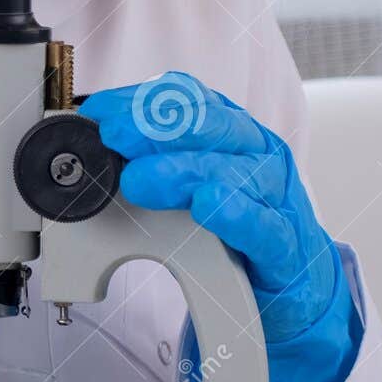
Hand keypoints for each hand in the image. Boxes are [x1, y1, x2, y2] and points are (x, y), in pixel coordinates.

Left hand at [78, 71, 362, 381]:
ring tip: (139, 179)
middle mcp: (257, 155)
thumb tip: (88, 146)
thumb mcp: (185, 185)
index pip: (188, 100)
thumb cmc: (231, 224)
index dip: (140, 101)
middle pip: (213, 126)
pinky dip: (234, 213)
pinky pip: (264, 225)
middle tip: (114, 136)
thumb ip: (145, 162)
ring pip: (235, 171)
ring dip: (182, 170)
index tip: (98, 113)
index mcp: (230, 133)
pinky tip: (206, 205)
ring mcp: (277, 198)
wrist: (293, 282)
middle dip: (157, 127)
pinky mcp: (286, 247)